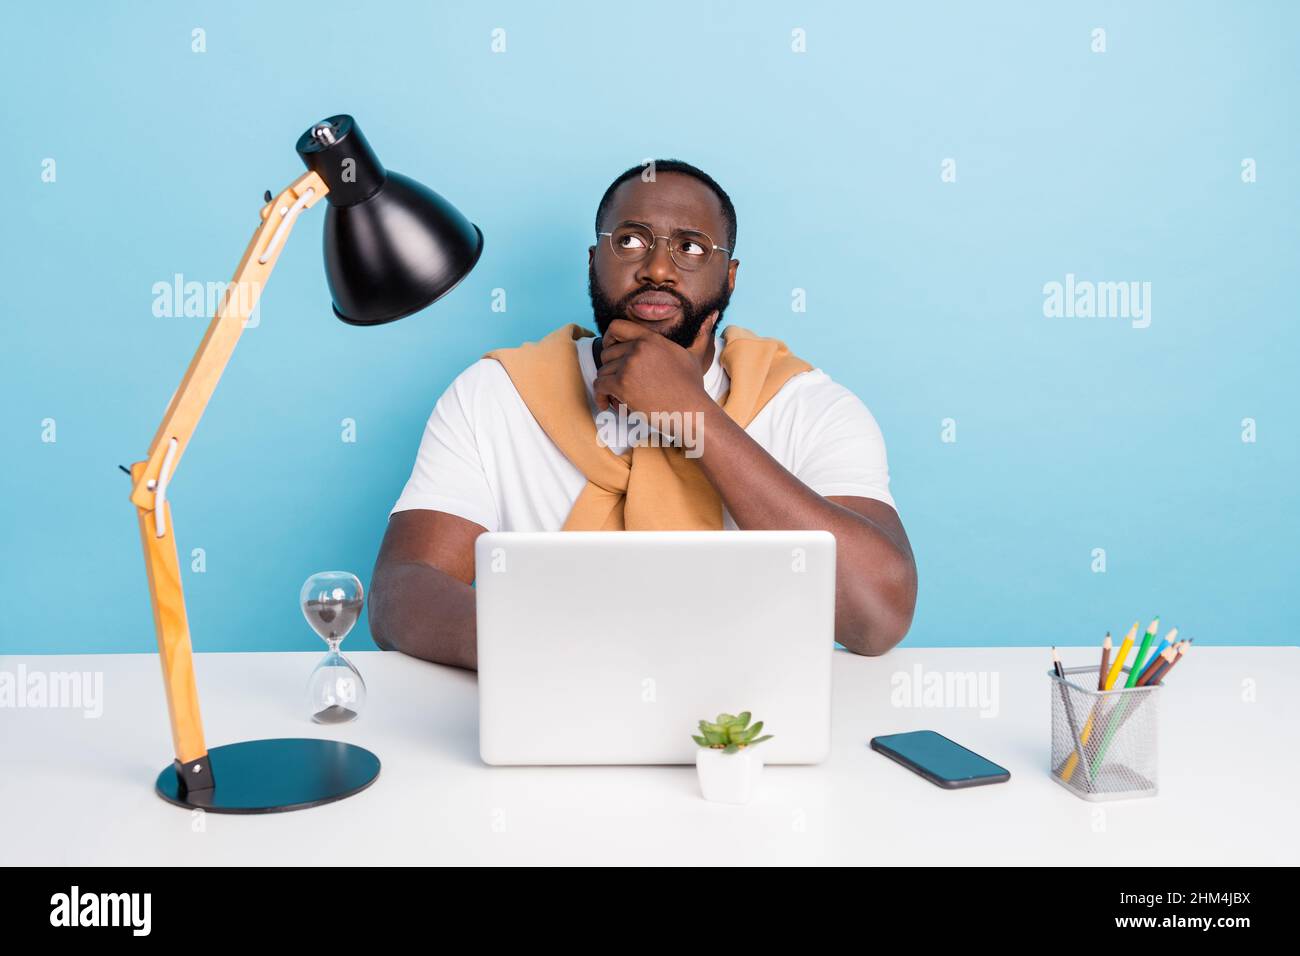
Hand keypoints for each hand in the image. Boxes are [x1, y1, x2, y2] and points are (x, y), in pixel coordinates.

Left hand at [593, 314, 717, 419]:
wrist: (691, 412)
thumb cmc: (692, 388)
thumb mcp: (695, 356)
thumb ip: (699, 335)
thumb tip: (713, 313)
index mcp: (651, 339)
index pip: (616, 326)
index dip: (608, 338)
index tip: (611, 351)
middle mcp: (638, 348)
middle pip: (607, 353)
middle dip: (610, 369)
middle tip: (619, 384)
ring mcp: (629, 365)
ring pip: (603, 371)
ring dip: (607, 386)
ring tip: (618, 398)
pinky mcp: (622, 384)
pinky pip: (599, 386)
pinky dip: (600, 397)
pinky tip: (608, 404)